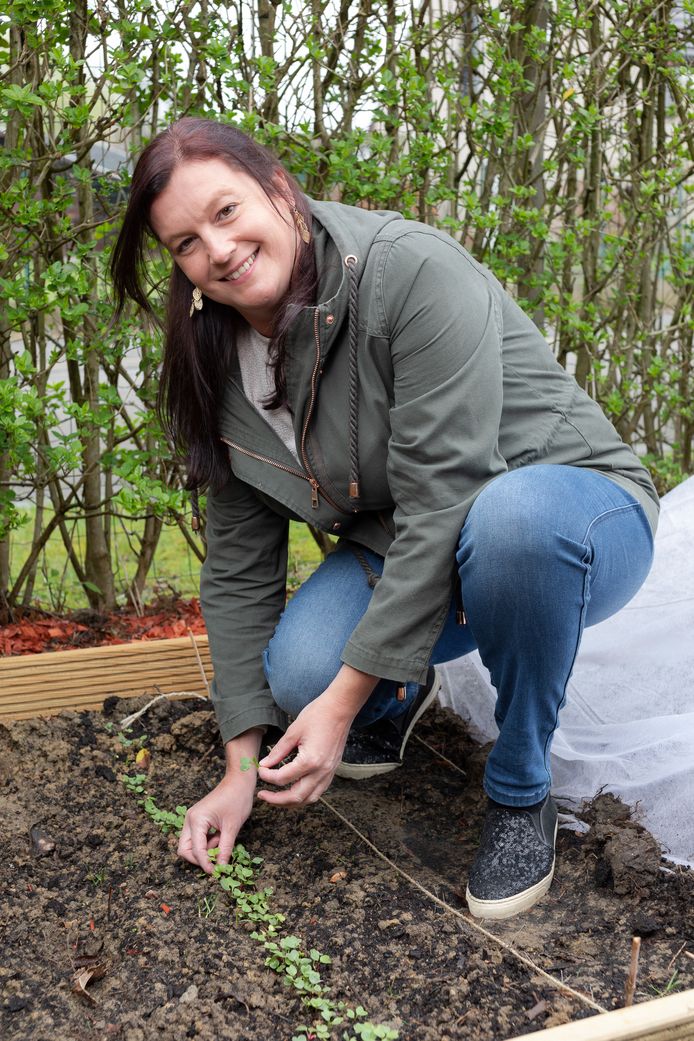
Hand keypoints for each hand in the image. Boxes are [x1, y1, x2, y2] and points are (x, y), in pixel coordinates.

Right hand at [177, 727, 262, 873]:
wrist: (239, 780)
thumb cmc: (237, 799)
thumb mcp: (232, 826)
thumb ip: (225, 848)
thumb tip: (221, 868)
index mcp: (196, 820)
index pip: (195, 850)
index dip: (204, 864)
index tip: (215, 873)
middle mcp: (190, 820)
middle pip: (185, 849)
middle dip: (199, 859)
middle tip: (216, 861)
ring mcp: (193, 819)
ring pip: (191, 845)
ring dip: (205, 850)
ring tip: (223, 841)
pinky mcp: (199, 819)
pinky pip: (198, 838)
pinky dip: (208, 843)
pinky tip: (221, 837)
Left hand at [256, 665, 377, 806]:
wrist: (340, 708)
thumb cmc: (317, 715)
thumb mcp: (293, 732)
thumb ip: (278, 752)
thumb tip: (264, 765)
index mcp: (310, 761)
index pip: (282, 778)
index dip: (267, 776)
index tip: (259, 770)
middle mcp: (321, 772)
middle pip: (295, 797)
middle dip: (276, 799)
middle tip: (262, 794)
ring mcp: (329, 773)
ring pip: (308, 799)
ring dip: (290, 801)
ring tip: (276, 797)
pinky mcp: (332, 771)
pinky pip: (317, 791)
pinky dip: (304, 795)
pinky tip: (293, 789)